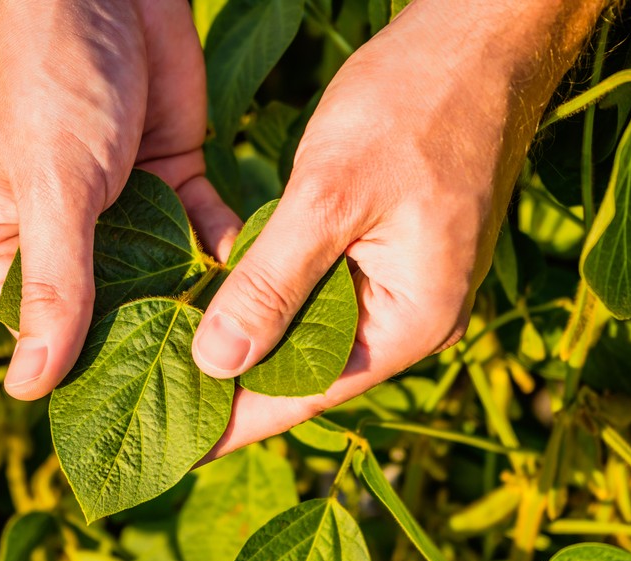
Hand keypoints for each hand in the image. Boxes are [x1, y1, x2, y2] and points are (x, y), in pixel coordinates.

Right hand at [0, 0, 239, 399]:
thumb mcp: (51, 189)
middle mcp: (67, 238)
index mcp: (9, 246)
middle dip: (159, 344)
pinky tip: (264, 281)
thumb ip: (52, 287)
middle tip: (214, 395)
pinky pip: (204, 231)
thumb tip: (26, 391)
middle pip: (114, 312)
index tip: (148, 416)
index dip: (92, 374)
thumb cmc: (51, 82)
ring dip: (203, 305)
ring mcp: (126, 210)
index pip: (49, 334)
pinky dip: (228, 253)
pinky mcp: (174, 178)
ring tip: (248, 353)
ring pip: (166, 277)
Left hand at [192, 0, 606, 456]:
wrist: (477, 42)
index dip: (236, 422)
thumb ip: (273, 282)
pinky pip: (320, 291)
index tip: (174, 449)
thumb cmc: (416, 105)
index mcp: (411, 321)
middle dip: (234, 384)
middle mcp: (410, 317)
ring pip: (309, 330)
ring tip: (171, 361)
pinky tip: (220, 298)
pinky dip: (270, 294)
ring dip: (248, 338)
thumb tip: (215, 363)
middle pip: (307, 370)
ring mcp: (400, 284)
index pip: (305, 394)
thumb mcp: (332, 195)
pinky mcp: (387, 251)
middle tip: (153, 402)